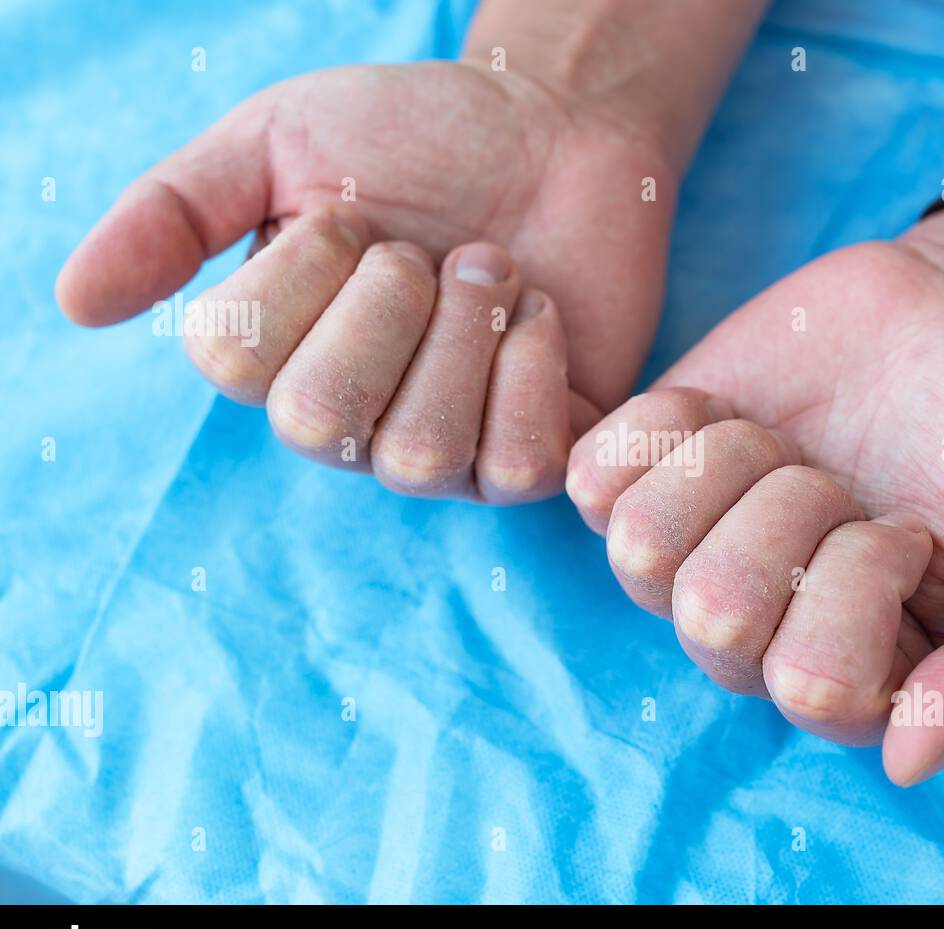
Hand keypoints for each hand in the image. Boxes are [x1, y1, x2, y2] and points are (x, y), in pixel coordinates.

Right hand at [56, 60, 675, 500]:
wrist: (555, 134)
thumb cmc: (418, 139)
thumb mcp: (283, 141)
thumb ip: (176, 211)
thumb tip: (73, 302)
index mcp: (276, 349)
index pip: (235, 363)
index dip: (303, 275)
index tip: (354, 215)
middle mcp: (347, 419)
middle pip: (317, 420)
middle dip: (386, 305)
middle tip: (428, 249)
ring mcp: (438, 450)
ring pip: (418, 455)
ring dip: (465, 332)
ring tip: (493, 270)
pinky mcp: (527, 459)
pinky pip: (516, 466)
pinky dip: (531, 369)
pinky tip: (538, 314)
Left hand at [566, 208, 943, 783]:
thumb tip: (906, 762)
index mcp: (855, 680)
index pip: (813, 684)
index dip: (862, 585)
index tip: (911, 529)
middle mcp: (754, 637)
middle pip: (715, 618)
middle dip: (795, 516)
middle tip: (844, 482)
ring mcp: (687, 558)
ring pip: (641, 548)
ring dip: (730, 466)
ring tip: (786, 445)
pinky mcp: (641, 478)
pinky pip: (591, 479)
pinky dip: (663, 426)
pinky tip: (722, 412)